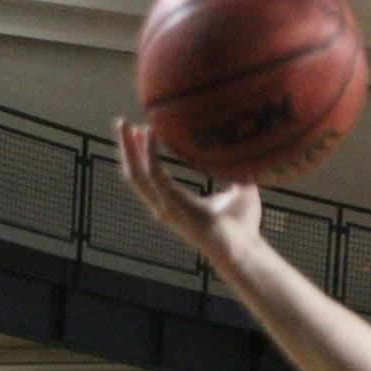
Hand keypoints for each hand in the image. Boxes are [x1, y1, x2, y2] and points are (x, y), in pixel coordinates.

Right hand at [113, 121, 262, 261]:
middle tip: (122, 123)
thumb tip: (249, 152)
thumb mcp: (240, 190)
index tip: (142, 130)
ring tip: (126, 124)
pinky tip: (151, 132)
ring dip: (129, 148)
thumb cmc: (242, 226)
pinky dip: (150, 152)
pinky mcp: (171, 206)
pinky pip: (154, 174)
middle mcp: (165, 206)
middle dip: (126, 148)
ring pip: (137, 173)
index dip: (142, 154)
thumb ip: (238, 172)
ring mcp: (165, 208)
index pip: (149, 175)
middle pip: (135, 173)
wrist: (243, 247)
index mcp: (175, 202)